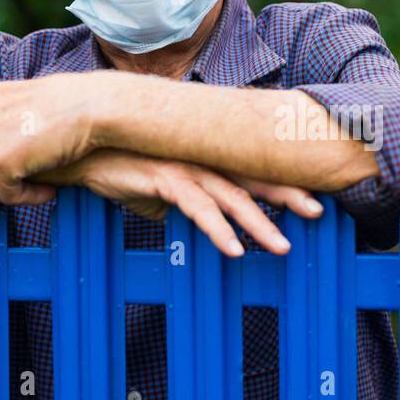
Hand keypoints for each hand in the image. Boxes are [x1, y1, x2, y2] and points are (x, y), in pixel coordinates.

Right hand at [70, 149, 322, 256]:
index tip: (315, 196)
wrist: (80, 149)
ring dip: (260, 224)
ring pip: (232, 197)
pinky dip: (218, 230)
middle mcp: (201, 160)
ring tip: (283, 247)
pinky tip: (234, 249)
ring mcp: (184, 167)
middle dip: (289, 195)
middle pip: (254, 178)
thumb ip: (178, 199)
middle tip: (320, 212)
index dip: (284, 182)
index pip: (253, 171)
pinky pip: (197, 208)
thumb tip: (183, 216)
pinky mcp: (163, 179)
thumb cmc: (119, 166)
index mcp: (205, 160)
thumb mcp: (157, 188)